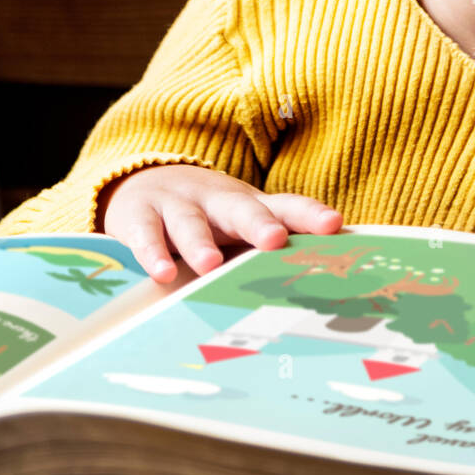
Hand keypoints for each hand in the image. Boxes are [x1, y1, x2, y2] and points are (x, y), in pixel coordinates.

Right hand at [97, 163, 342, 284]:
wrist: (143, 181)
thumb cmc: (209, 217)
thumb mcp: (242, 226)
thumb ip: (271, 250)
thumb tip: (319, 293)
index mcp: (251, 205)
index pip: (287, 206)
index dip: (310, 215)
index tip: (334, 225)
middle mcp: (218, 201)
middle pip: (241, 209)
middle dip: (258, 223)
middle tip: (274, 240)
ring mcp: (178, 204)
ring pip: (190, 222)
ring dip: (200, 243)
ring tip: (210, 264)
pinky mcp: (140, 215)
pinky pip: (146, 234)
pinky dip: (153, 253)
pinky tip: (162, 273)